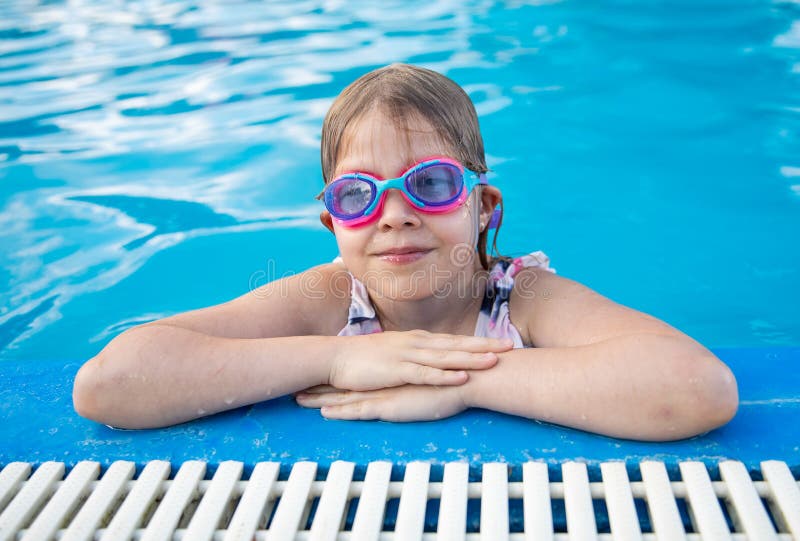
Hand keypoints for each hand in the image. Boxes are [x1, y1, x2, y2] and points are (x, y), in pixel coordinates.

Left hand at [295, 383, 467, 421]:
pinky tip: (324, 413)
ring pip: (345, 396)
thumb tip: (413, 385)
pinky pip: (359, 410)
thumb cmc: (452, 380)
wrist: (465, 379)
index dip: (337, 378)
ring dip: (321, 398)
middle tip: (298, 388)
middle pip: (344, 384)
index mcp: (391, 375)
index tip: (318, 378)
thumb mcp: (429, 380)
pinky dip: (340, 412)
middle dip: (319, 387)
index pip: (359, 377)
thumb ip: (418, 380)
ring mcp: (385, 393)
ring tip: (298, 400)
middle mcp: (384, 382)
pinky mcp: (391, 405)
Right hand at [329, 330, 512, 391]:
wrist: (335, 357)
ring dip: (471, 358)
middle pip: (456, 344)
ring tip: (495, 361)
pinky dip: (445, 375)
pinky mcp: (396, 370)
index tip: (500, 342)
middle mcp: (416, 344)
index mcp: (417, 341)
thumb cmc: (363, 358)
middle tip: (510, 345)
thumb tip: (430, 362)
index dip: (478, 341)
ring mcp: (407, 355)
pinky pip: (425, 374)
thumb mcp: (393, 355)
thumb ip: (413, 358)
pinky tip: (461, 377)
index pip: (453, 340)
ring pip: (445, 357)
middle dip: (484, 345)